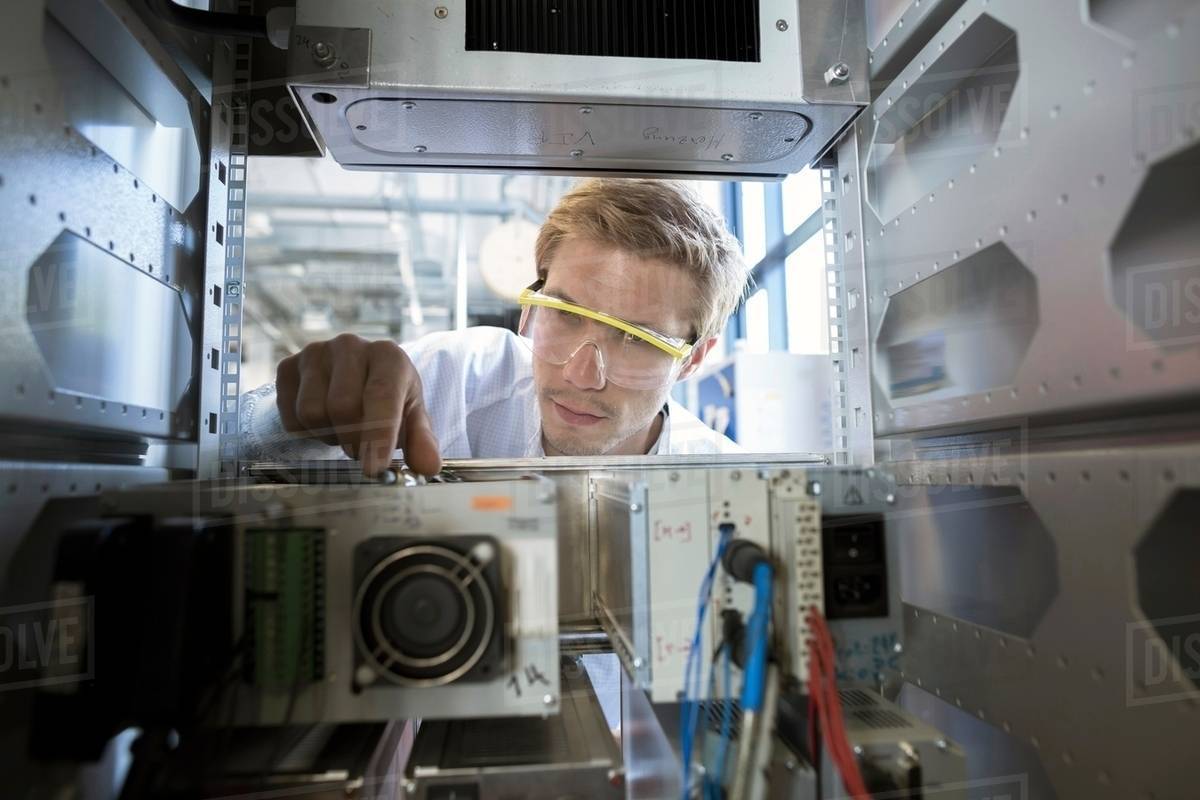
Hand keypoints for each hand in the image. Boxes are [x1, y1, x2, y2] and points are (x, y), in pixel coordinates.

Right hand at [274, 334, 441, 475]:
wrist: (354, 378)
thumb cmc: (388, 400)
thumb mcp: (411, 417)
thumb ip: (422, 441)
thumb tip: (428, 466)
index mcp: (388, 355)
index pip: (381, 394)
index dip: (377, 434)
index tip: (374, 468)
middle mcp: (350, 346)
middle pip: (343, 407)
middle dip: (353, 440)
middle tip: (362, 447)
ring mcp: (315, 352)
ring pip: (312, 412)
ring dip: (329, 435)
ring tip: (342, 427)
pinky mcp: (287, 366)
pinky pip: (290, 415)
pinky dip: (305, 431)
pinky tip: (322, 420)